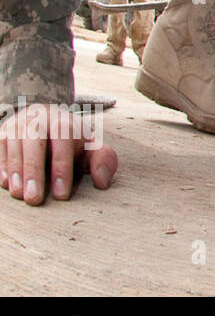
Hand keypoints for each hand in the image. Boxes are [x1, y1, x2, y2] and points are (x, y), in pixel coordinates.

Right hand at [1, 103, 117, 204]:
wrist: (46, 117)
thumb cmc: (72, 140)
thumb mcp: (91, 146)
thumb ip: (102, 161)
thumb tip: (102, 182)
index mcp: (66, 121)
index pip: (64, 139)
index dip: (62, 168)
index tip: (61, 194)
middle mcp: (40, 118)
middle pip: (35, 141)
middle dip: (34, 171)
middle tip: (35, 199)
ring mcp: (19, 123)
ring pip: (14, 143)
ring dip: (16, 170)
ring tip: (18, 194)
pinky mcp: (3, 131)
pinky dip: (2, 165)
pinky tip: (6, 183)